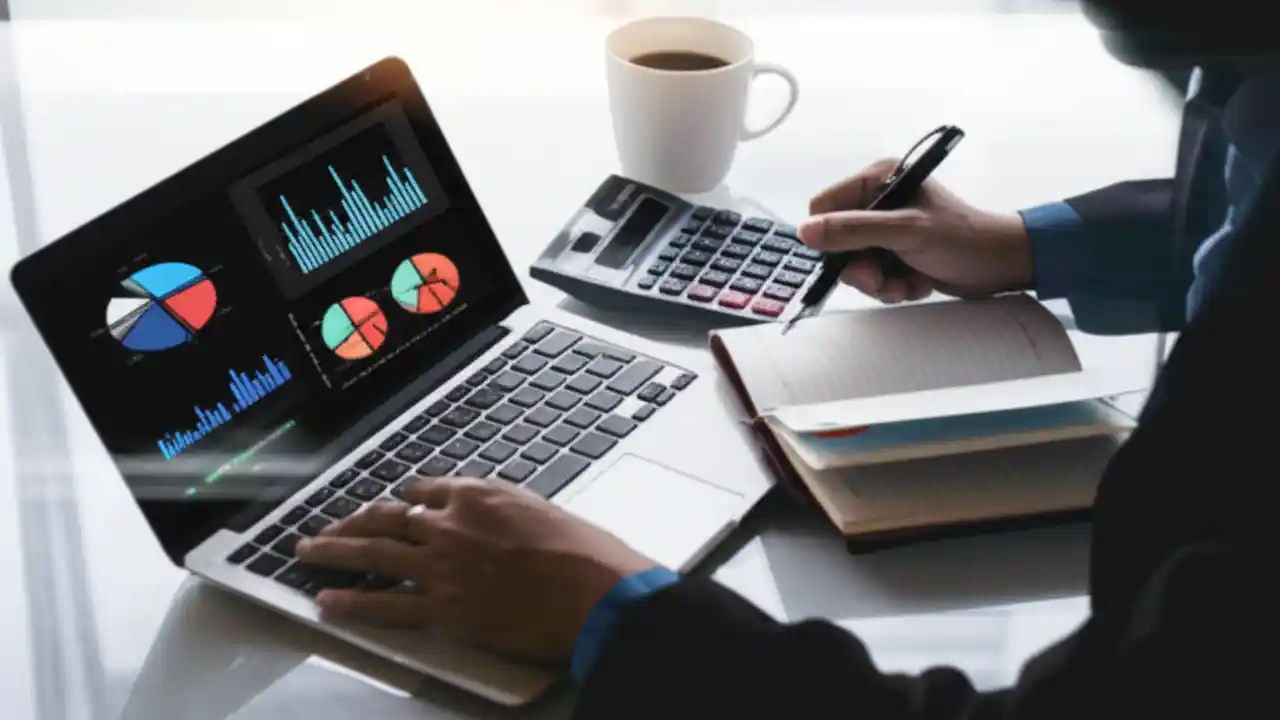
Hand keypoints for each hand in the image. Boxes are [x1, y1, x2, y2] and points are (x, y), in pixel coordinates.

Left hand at [295, 477, 656, 662]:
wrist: (595, 592)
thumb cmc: (584, 554)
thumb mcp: (543, 512)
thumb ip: (505, 512)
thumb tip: (494, 519)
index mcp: (478, 495)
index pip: (424, 489)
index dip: (401, 499)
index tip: (391, 504)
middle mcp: (451, 524)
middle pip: (386, 517)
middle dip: (351, 521)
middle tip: (325, 528)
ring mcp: (443, 567)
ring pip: (374, 553)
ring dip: (334, 552)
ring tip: (305, 552)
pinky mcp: (445, 609)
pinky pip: (387, 604)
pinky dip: (353, 602)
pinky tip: (328, 600)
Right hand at [798, 158, 1033, 302]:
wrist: (1002, 265)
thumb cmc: (961, 239)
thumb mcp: (906, 231)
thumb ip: (854, 230)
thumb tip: (804, 232)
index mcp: (877, 180)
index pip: (823, 207)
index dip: (830, 237)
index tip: (852, 256)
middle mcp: (878, 202)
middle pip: (837, 243)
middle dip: (861, 268)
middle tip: (884, 278)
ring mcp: (886, 231)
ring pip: (854, 266)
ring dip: (880, 283)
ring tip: (908, 283)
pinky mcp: (896, 255)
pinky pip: (874, 278)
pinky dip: (894, 287)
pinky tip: (917, 284)